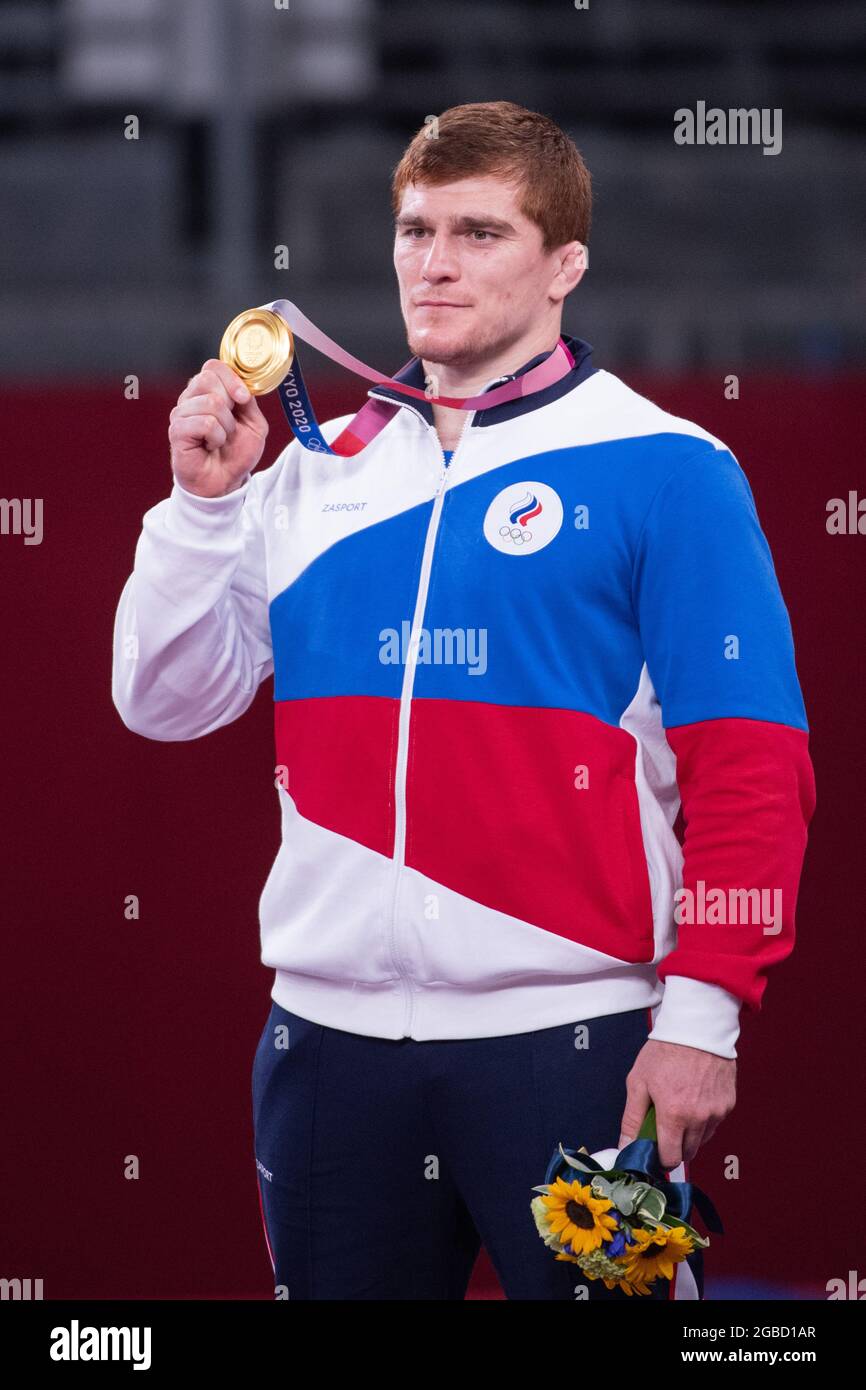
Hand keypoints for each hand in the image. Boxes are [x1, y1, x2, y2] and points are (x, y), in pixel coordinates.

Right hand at [168, 358, 268, 497]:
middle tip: (230, 426)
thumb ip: (249, 401)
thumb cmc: (236, 453)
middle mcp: (190, 398)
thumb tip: (243, 386)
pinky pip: (205, 423)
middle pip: (208, 379)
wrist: (225, 482)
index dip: (231, 379)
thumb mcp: (254, 424)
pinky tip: (210, 446)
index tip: (244, 399)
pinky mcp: (177, 431)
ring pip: (210, 402)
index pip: (213, 366)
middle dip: (230, 404)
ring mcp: (180, 414)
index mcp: (207, 391)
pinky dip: (216, 437)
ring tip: (220, 440)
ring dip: (226, 426)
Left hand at [617, 1039, 735, 1169]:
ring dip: (690, 1134)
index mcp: (674, 1115)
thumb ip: (631, 1118)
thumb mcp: (638, 1082)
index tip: (654, 1151)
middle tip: (665, 1128)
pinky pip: (715, 1123)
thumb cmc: (665, 1050)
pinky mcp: (728, 1104)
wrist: (696, 1027)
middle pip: (688, 1153)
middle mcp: (699, 1118)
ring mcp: (716, 1112)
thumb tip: (625, 1146)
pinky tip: (695, 1100)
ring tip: (680, 1108)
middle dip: (675, 1147)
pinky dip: (704, 1120)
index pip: (670, 1158)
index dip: (660, 1158)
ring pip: (702, 1140)